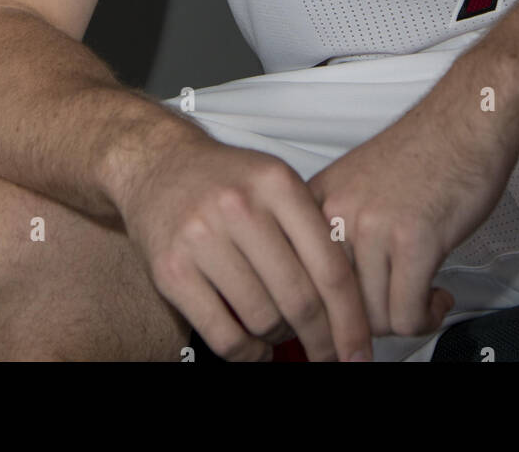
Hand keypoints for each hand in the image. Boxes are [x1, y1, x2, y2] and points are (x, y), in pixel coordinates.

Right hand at [117, 128, 372, 361]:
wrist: (159, 163)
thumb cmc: (226, 179)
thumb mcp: (275, 182)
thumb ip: (310, 229)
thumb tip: (349, 302)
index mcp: (277, 183)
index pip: (330, 266)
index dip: (351, 319)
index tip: (359, 350)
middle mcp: (241, 207)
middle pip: (299, 299)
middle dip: (321, 340)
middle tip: (328, 354)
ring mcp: (202, 238)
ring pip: (262, 320)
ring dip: (279, 339)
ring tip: (281, 333)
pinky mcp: (172, 270)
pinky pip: (223, 335)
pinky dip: (247, 354)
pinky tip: (254, 347)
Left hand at [306, 45, 518, 338]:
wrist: (468, 116)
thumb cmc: (425, 150)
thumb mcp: (359, 185)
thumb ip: (340, 233)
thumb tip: (333, 297)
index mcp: (317, 200)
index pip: (299, 280)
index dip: (322, 317)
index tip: (341, 333)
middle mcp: (336, 213)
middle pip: (335, 306)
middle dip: (368, 322)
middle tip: (395, 311)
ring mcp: (373, 226)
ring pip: (374, 317)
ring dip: (404, 319)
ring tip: (423, 299)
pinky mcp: (415, 239)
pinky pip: (408, 313)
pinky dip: (426, 318)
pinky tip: (438, 297)